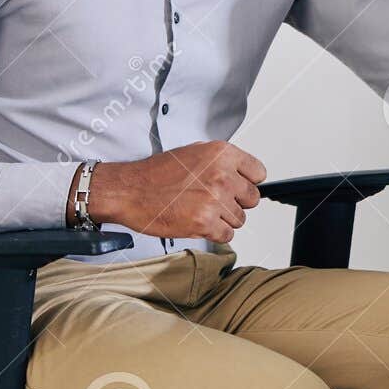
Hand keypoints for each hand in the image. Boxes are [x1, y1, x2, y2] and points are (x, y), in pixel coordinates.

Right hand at [79, 141, 266, 241]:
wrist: (129, 191)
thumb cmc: (157, 173)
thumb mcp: (195, 152)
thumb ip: (222, 162)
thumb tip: (243, 175)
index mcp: (222, 154)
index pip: (259, 173)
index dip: (247, 183)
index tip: (238, 187)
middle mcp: (222, 175)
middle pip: (252, 199)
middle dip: (236, 203)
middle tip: (215, 202)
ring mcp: (215, 200)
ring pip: (240, 219)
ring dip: (223, 219)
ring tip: (201, 211)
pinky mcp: (205, 223)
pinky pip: (227, 235)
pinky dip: (215, 233)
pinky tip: (198, 223)